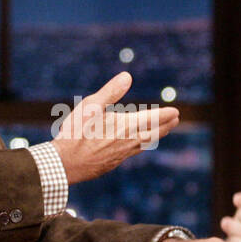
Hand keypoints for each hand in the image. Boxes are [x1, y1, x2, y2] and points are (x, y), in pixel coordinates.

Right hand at [51, 72, 178, 183]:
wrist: (64, 165)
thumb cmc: (75, 133)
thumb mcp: (90, 106)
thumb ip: (110, 92)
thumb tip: (127, 76)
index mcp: (124, 126)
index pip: (151, 119)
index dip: (164, 115)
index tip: (176, 112)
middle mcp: (127, 142)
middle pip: (152, 133)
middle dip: (165, 125)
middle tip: (175, 120)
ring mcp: (120, 155)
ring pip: (144, 144)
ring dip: (155, 136)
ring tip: (161, 131)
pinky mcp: (112, 163)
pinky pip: (132, 152)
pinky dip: (141, 146)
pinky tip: (136, 145)